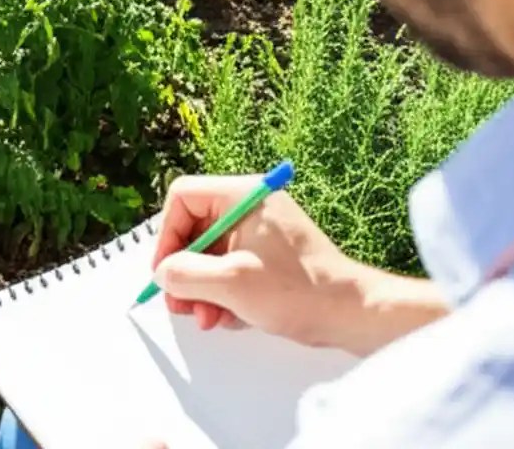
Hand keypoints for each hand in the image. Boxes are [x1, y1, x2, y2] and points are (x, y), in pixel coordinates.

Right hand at [150, 174, 367, 349]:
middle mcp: (250, 207)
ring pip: (208, 254)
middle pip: (193, 229)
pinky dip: (222, 293)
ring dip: (201, 288)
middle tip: (181, 302)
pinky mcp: (267, 256)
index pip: (183, 197)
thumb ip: (185, 274)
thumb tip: (163, 272)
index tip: (166, 269)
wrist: (350, 314)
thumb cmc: (301, 290)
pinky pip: (228, 268)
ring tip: (208, 317)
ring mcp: (260, 232)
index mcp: (244, 196)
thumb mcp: (230, 283)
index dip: (167, 235)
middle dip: (184, 270)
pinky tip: (229, 316)